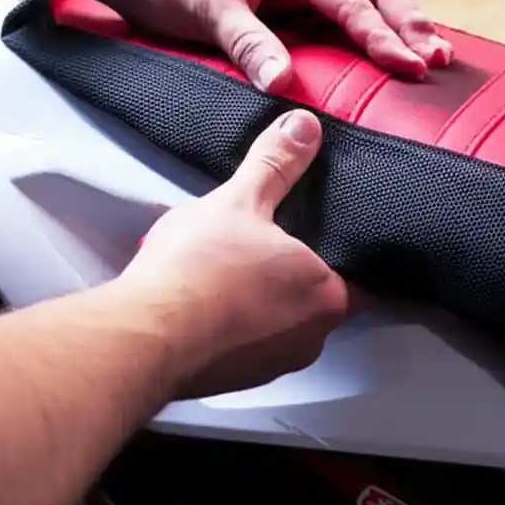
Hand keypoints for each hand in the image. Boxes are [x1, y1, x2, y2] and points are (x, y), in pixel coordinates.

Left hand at [104, 0, 453, 93]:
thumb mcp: (207, 9)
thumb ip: (248, 43)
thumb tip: (283, 83)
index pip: (352, 1)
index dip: (383, 36)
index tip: (410, 66)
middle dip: (411, 24)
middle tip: (439, 62)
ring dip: (398, 25)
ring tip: (431, 57)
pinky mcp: (288, 3)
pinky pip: (341, 15)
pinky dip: (370, 32)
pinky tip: (385, 55)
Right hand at [119, 109, 347, 397]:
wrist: (145, 335)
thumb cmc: (200, 268)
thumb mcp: (239, 200)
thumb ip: (276, 163)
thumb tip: (304, 125)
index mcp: (327, 294)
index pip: (360, 276)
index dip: (342, 254)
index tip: (324, 237)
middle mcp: (311, 338)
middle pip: (318, 301)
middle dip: (296, 277)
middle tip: (270, 246)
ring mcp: (274, 364)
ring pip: (282, 325)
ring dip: (264, 303)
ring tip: (232, 272)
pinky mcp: (237, 379)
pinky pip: (249, 346)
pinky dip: (236, 326)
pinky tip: (208, 303)